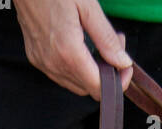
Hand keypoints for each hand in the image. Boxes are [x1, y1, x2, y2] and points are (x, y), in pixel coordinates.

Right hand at [13, 0, 132, 98]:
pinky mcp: (36, 57)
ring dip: (91, 71)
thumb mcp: (88, 7)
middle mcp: (53, 63)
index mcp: (68, 52)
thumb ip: (106, 39)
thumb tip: (123, 62)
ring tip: (97, 42)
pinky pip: (61, 75)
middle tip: (113, 44)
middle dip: (107, 73)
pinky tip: (81, 46)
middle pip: (89, 89)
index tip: (126, 66)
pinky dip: (76, 68)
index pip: (99, 88)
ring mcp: (42, 62)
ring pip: (76, 84)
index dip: (118, 82)